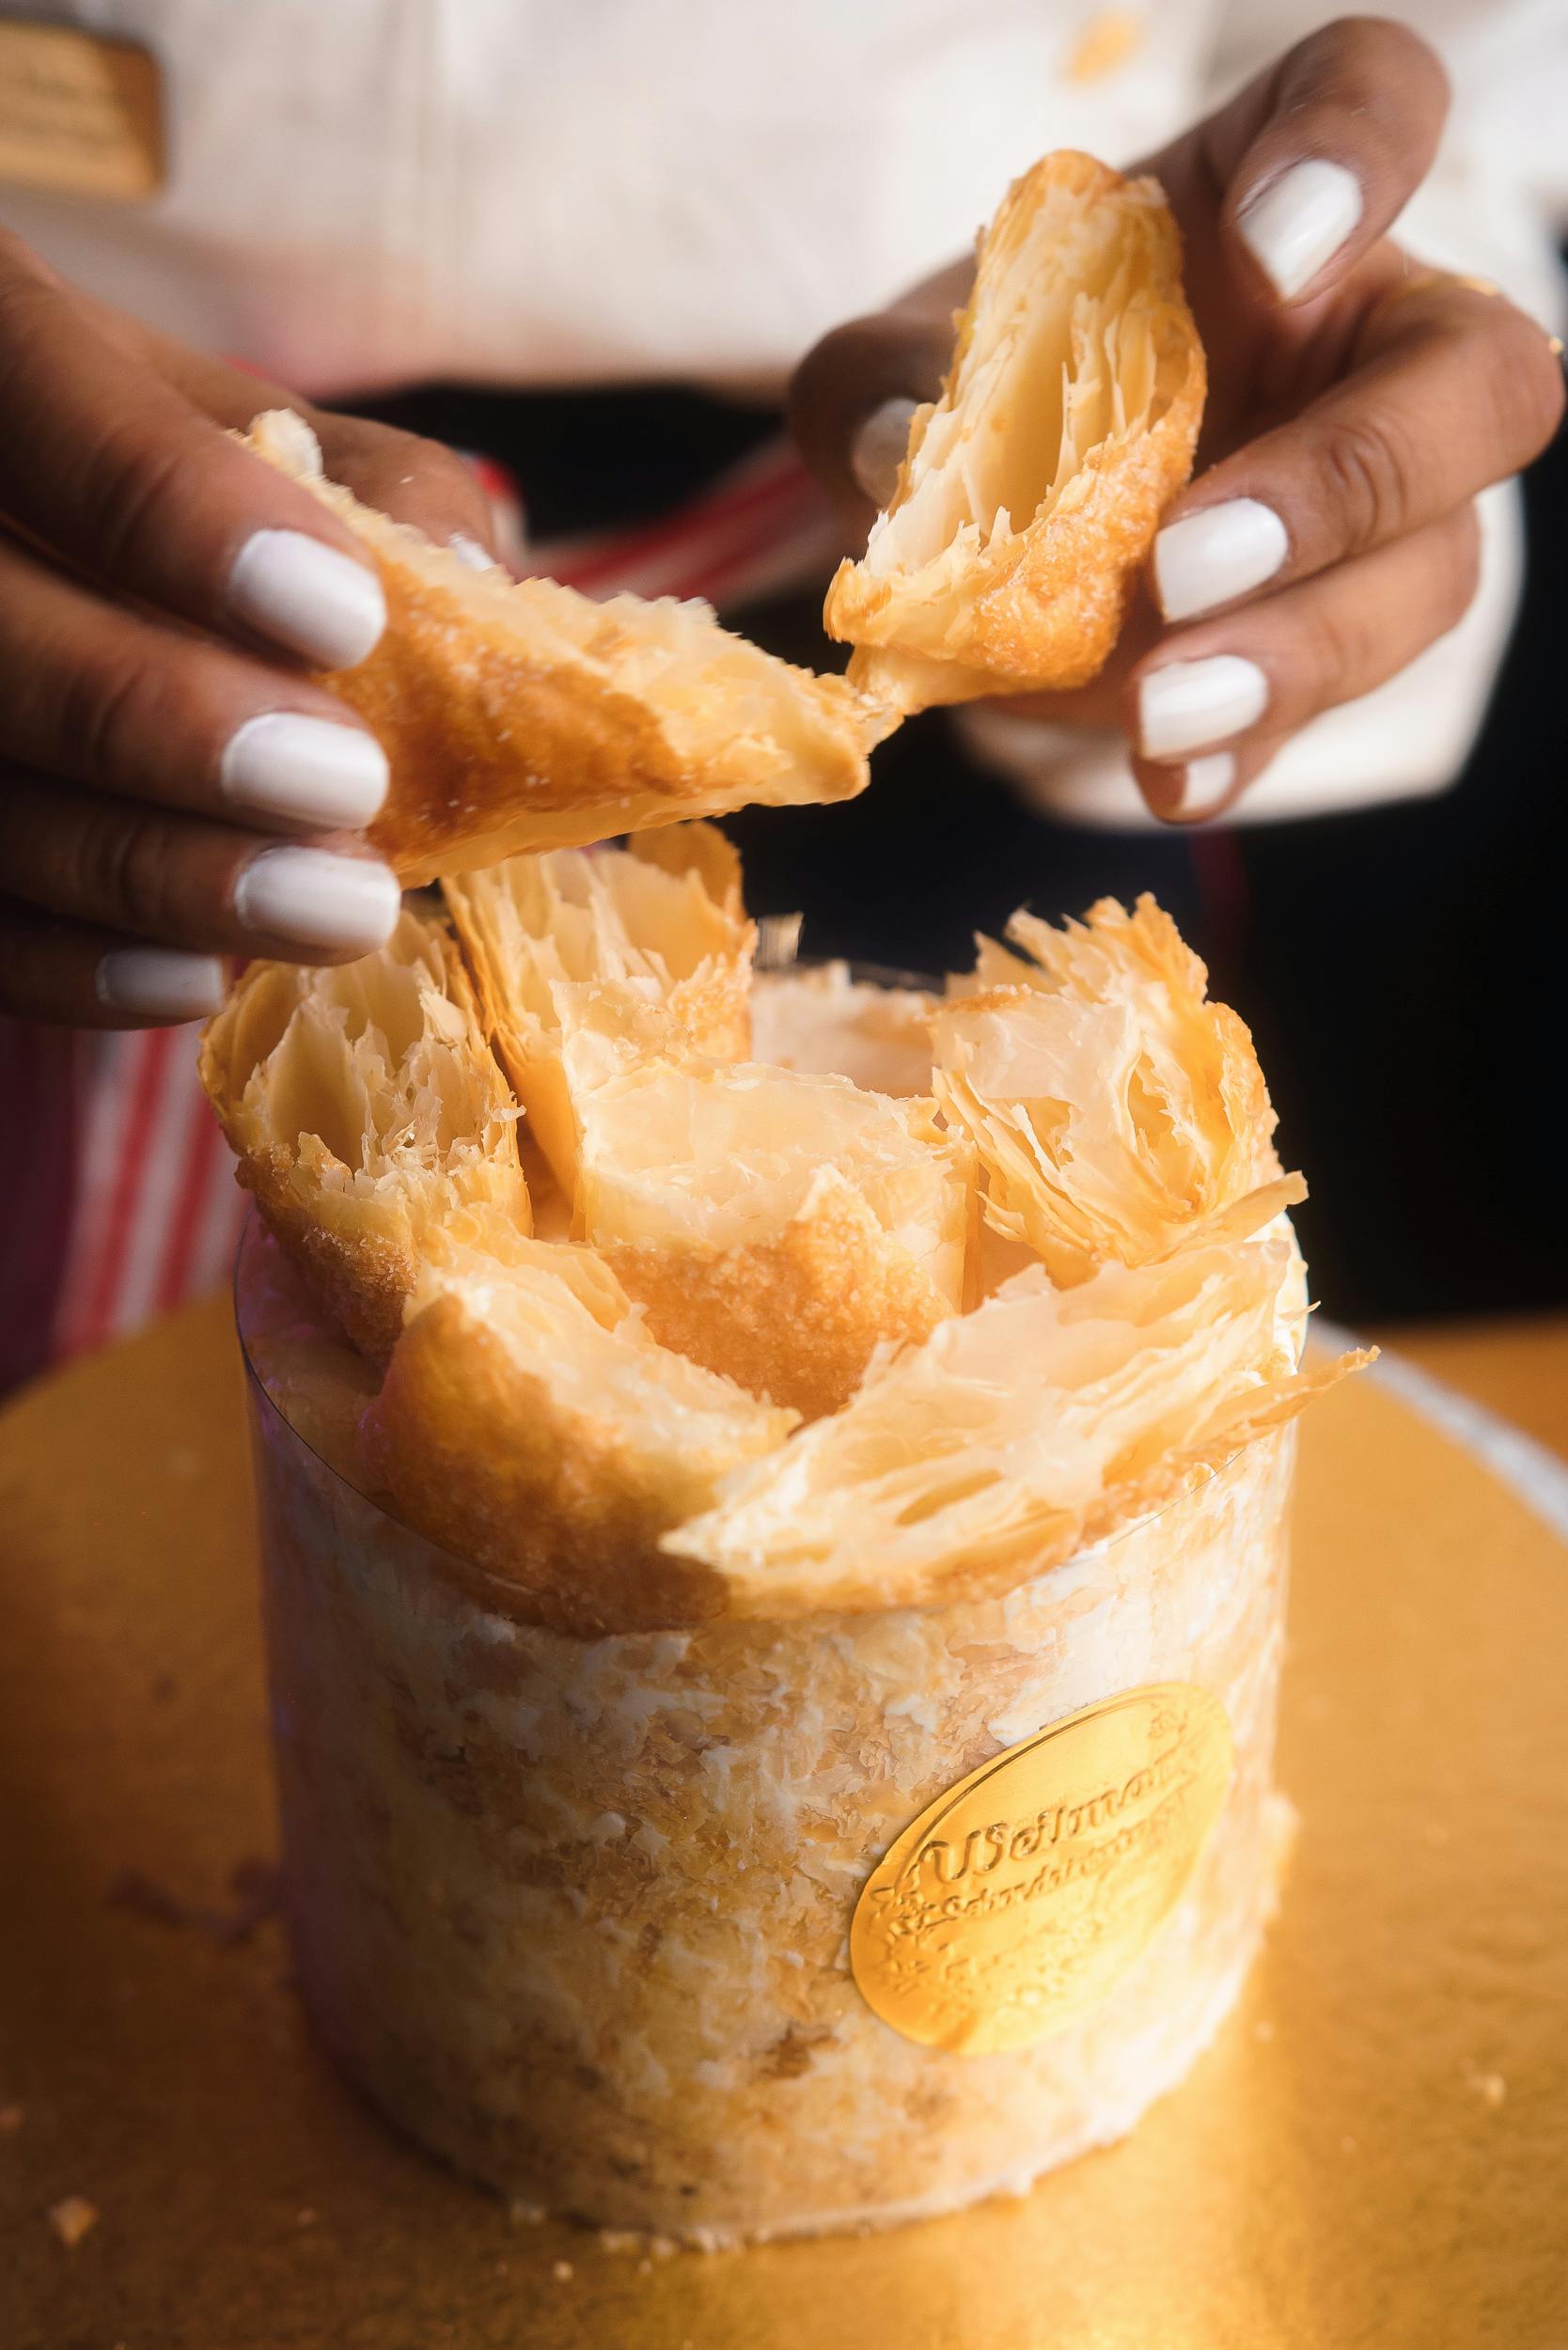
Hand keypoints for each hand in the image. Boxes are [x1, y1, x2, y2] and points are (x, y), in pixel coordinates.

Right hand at [0, 233, 500, 1025]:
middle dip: (167, 721)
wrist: (55, 562)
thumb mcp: (267, 439)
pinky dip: (71, 963)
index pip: (37, 388)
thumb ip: (376, 490)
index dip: (176, 509)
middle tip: (350, 788)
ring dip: (150, 870)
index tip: (343, 615)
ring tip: (331, 911)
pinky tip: (199, 976)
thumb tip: (469, 593)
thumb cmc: (183, 489)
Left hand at [790, 17, 1564, 821]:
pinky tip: (1173, 779)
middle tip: (1186, 560)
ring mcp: (1376, 508)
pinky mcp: (1327, 639)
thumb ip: (884, 375)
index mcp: (1273, 200)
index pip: (1378, 104)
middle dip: (1348, 482)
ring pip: (1429, 569)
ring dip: (1298, 648)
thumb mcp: (903, 356)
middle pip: (1477, 384)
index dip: (1358, 161)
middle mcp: (1368, 340)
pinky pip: (1335, 704)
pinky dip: (1248, 749)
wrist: (990, 516)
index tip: (1272, 247)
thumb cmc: (975, 383)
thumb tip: (887, 446)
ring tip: (1159, 709)